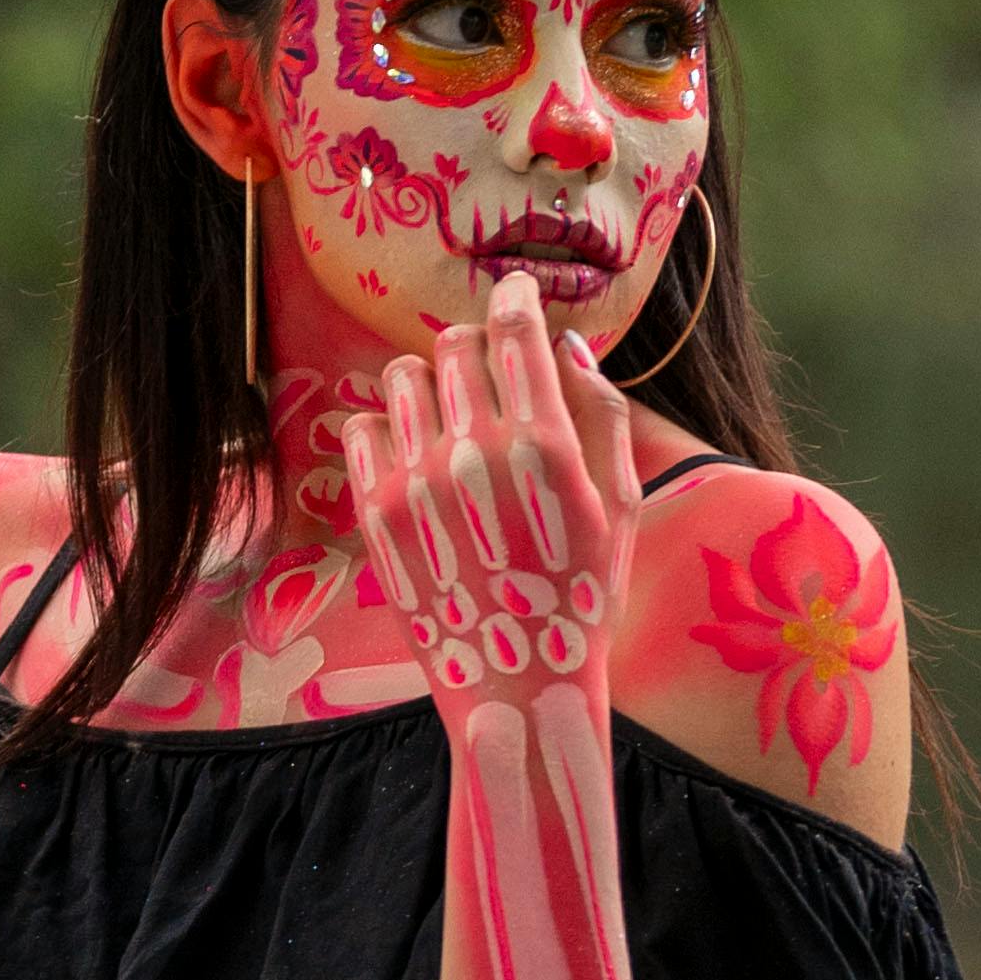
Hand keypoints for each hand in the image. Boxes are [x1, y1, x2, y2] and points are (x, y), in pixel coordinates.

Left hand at [344, 274, 624, 723]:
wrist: (518, 685)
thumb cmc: (582, 596)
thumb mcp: (618, 503)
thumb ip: (600, 412)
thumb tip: (564, 342)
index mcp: (544, 443)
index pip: (514, 327)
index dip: (516, 296)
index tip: (518, 294)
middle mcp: (474, 452)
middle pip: (456, 343)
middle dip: (477, 343)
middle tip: (491, 373)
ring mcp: (417, 482)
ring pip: (402, 376)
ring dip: (430, 380)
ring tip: (452, 416)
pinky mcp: (376, 512)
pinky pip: (362, 426)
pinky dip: (387, 424)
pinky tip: (415, 451)